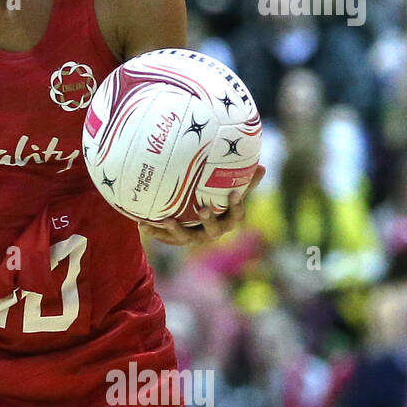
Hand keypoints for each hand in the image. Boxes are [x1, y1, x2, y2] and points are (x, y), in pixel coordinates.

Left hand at [139, 165, 265, 245]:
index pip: (237, 215)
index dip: (236, 206)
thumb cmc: (219, 200)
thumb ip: (243, 181)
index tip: (234, 194)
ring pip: (186, 238)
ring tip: (165, 220)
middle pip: (213, 230)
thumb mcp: (231, 190)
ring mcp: (195, 238)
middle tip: (202, 210)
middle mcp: (213, 232)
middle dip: (208, 221)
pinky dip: (155, 231)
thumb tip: (263, 166)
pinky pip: (166, 238)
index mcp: (228, 220)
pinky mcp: (178, 239)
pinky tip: (142, 224)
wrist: (198, 219)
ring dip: (175, 230)